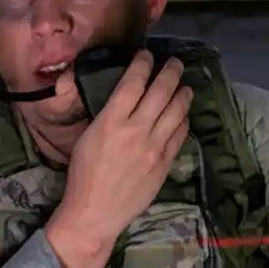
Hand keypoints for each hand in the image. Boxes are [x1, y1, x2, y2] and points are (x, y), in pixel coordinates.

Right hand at [50, 50, 191, 251]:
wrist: (95, 213)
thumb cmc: (83, 175)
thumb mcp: (86, 137)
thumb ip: (106, 115)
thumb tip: (120, 97)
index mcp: (111, 122)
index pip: (132, 83)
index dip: (142, 64)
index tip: (146, 55)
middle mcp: (136, 130)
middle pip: (161, 92)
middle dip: (170, 72)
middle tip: (174, 63)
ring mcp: (154, 148)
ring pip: (177, 112)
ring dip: (182, 94)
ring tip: (185, 86)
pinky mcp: (165, 164)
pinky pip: (179, 135)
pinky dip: (182, 120)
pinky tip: (182, 115)